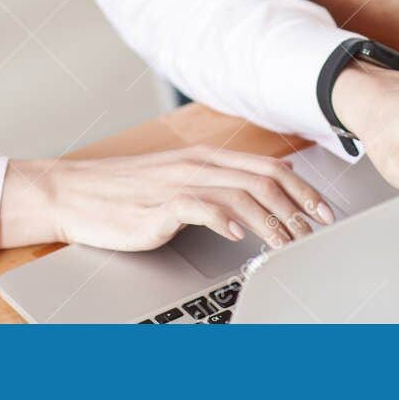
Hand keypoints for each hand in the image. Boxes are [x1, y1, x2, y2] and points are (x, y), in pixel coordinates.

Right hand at [0, 147, 336, 251]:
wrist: (74, 193)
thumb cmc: (126, 192)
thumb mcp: (178, 181)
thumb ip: (216, 186)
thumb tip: (258, 202)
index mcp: (208, 157)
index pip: (268, 167)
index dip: (302, 188)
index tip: (324, 210)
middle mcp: (198, 164)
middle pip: (264, 179)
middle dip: (298, 206)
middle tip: (317, 230)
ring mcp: (179, 182)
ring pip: (241, 194)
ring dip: (272, 220)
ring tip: (289, 242)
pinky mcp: (159, 204)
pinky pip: (201, 207)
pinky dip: (225, 219)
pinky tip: (238, 236)